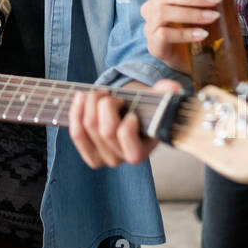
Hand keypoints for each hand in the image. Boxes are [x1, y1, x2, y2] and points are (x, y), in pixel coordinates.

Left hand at [69, 78, 183, 168]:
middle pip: (106, 131)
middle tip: (110, 94)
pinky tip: (81, 98)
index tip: (131, 112)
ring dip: (90, 104)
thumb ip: (167, 93)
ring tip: (97, 93)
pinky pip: (77, 134)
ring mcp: (103, 159)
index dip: (126, 124)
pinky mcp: (89, 154)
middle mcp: (122, 159)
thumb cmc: (142, 109)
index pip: (128, 140)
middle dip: (105, 104)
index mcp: (142, 150)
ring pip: (88, 128)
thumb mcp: (157, 100)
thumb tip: (171, 88)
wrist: (128, 117)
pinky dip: (76, 113)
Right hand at [141, 0, 247, 75]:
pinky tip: (202, 34)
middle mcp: (151, 6)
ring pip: (162, 13)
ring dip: (190, 13)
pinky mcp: (154, 44)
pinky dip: (185, 33)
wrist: (191, 57)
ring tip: (212, 17)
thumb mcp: (211, 2)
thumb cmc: (196, 24)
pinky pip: (164, 35)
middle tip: (216, 0)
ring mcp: (150, 26)